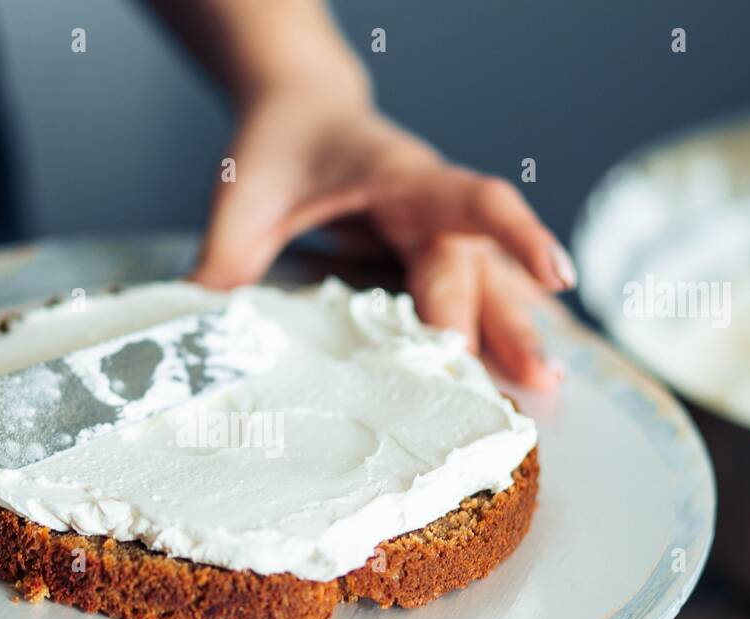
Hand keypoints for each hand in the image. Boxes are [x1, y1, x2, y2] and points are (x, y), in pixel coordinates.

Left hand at [193, 90, 572, 388]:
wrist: (300, 104)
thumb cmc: (278, 145)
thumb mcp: (243, 198)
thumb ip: (221, 260)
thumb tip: (192, 330)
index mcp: (397, 177)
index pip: (469, 200)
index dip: (516, 237)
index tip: (557, 277)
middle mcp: (429, 203)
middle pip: (477, 264)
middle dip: (505, 322)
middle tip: (533, 382)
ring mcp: (435, 225)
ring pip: (486, 278)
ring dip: (514, 328)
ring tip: (547, 383)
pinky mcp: (429, 245)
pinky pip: (472, 283)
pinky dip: (493, 320)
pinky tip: (517, 361)